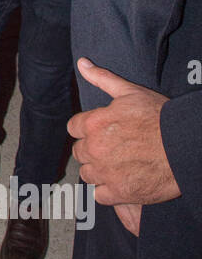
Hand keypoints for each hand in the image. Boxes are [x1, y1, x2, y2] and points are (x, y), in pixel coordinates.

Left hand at [68, 59, 179, 233]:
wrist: (184, 145)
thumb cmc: (160, 117)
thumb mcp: (130, 92)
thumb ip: (102, 78)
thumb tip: (83, 63)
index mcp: (94, 123)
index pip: (73, 128)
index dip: (87, 129)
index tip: (101, 132)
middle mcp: (95, 148)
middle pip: (80, 152)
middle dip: (93, 150)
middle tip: (114, 148)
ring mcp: (105, 172)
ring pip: (88, 174)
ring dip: (99, 170)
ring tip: (119, 164)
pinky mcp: (118, 192)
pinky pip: (100, 194)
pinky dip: (109, 190)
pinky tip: (123, 180)